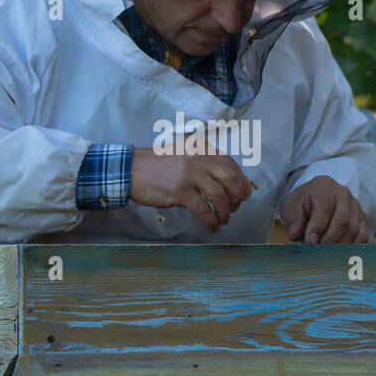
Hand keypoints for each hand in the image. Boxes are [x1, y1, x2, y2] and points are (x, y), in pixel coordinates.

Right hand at [129, 147, 253, 233]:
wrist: (131, 169)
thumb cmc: (158, 164)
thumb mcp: (184, 154)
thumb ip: (204, 162)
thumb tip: (226, 182)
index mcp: (202, 149)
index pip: (230, 164)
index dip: (241, 181)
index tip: (243, 194)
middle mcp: (199, 159)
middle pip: (230, 179)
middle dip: (237, 197)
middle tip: (235, 207)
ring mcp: (189, 175)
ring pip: (219, 196)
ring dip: (225, 212)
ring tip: (223, 220)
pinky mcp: (180, 192)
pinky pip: (203, 210)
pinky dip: (211, 220)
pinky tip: (212, 226)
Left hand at [280, 175, 369, 243]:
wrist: (314, 201)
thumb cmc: (302, 206)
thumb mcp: (290, 208)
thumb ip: (293, 219)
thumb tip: (297, 234)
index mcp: (324, 186)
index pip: (324, 208)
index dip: (317, 227)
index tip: (310, 241)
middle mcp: (343, 193)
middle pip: (342, 221)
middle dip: (328, 240)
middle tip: (316, 250)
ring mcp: (356, 206)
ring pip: (353, 230)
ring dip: (338, 245)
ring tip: (325, 252)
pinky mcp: (363, 219)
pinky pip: (362, 236)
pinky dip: (351, 247)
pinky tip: (338, 252)